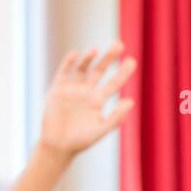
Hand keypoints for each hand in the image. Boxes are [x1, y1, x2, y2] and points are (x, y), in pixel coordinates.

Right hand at [39, 43, 136, 158]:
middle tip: (119, 44)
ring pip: (83, 68)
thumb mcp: (102, 129)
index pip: (114, 83)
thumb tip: (131, 101)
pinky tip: (76, 54)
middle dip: (109, 58)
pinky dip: (69, 62)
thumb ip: (116, 116)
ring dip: (89, 58)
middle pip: (100, 70)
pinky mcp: (58, 88)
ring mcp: (72, 88)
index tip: (133, 60)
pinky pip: (64, 72)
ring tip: (97, 50)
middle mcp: (87, 91)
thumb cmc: (81, 140)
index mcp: (99, 101)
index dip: (123, 72)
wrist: (58, 145)